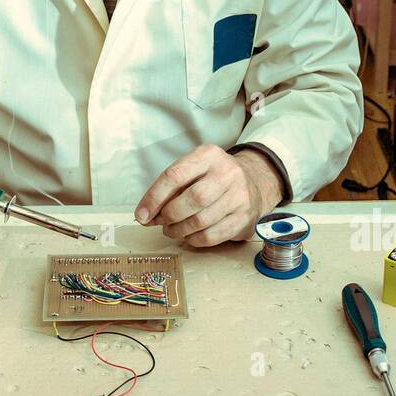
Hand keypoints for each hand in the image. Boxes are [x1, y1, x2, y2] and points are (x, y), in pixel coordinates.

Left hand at [134, 145, 282, 246]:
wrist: (254, 182)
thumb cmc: (213, 177)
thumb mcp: (194, 170)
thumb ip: (171, 188)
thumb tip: (146, 214)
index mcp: (209, 155)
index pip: (175, 175)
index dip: (154, 197)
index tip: (142, 214)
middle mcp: (228, 173)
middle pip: (192, 199)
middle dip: (169, 215)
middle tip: (159, 222)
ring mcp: (239, 196)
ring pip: (202, 220)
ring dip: (179, 230)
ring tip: (171, 230)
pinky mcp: (244, 218)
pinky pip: (213, 235)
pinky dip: (194, 240)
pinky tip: (189, 236)